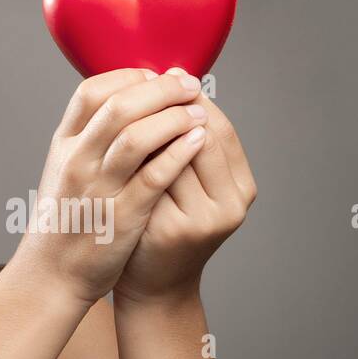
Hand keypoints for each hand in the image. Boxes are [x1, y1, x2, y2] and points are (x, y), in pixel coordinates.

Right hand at [14, 68, 210, 307]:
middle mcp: (77, 161)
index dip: (131, 76)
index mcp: (64, 144)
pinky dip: (178, 154)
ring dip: (174, 118)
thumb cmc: (67, 220)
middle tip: (189, 86)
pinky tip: (197, 142)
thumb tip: (131, 100)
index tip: (158, 75)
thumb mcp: (67, 170)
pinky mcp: (120, 217)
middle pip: (119, 105)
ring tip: (198, 113)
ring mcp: (97, 189)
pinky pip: (153, 177)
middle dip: (161, 90)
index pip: (93, 91)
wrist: (51, 275)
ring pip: (137, 137)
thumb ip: (91, 137)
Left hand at [113, 67, 256, 305]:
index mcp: (242, 189)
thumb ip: (186, 146)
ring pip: (177, 156)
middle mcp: (231, 206)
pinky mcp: (172, 231)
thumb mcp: (188, 185)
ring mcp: (204, 221)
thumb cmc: (164, 225)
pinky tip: (116, 140)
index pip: (221, 129)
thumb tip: (173, 79)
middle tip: (145, 82)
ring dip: (153, 128)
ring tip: (128, 104)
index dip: (193, 100)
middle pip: (203, 137)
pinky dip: (138, 158)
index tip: (167, 75)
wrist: (152, 283)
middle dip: (172, 107)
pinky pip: (154, 179)